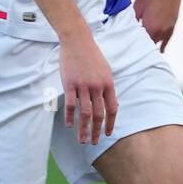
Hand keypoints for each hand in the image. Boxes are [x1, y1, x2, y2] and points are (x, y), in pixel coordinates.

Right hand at [60, 30, 117, 144]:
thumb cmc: (92, 56)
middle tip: (95, 142)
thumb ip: (108, 87)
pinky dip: (70, 117)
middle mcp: (98, 87)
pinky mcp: (70, 84)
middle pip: (99, 114)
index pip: (112, 109)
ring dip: (84, 129)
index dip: (110, 123)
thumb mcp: (106, 71)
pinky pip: (71, 104)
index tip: (108, 134)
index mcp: (108, 84)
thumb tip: (113, 103)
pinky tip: (69, 125)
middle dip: (97, 131)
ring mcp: (83, 86)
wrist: (78, 40)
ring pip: (85, 113)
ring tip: (82, 140)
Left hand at [133, 0, 181, 51]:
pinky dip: (163, 45)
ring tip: (145, 50)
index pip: (139, 41)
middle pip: (149, 43)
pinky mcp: (173, 24)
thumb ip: (134, 18)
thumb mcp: (138, 4)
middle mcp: (160, 30)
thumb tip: (130, 25)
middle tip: (134, 47)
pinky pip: (168, 39)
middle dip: (142, 44)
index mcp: (150, 26)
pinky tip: (161, 50)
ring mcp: (168, 28)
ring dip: (152, 45)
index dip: (133, 43)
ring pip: (158, 43)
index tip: (127, 45)